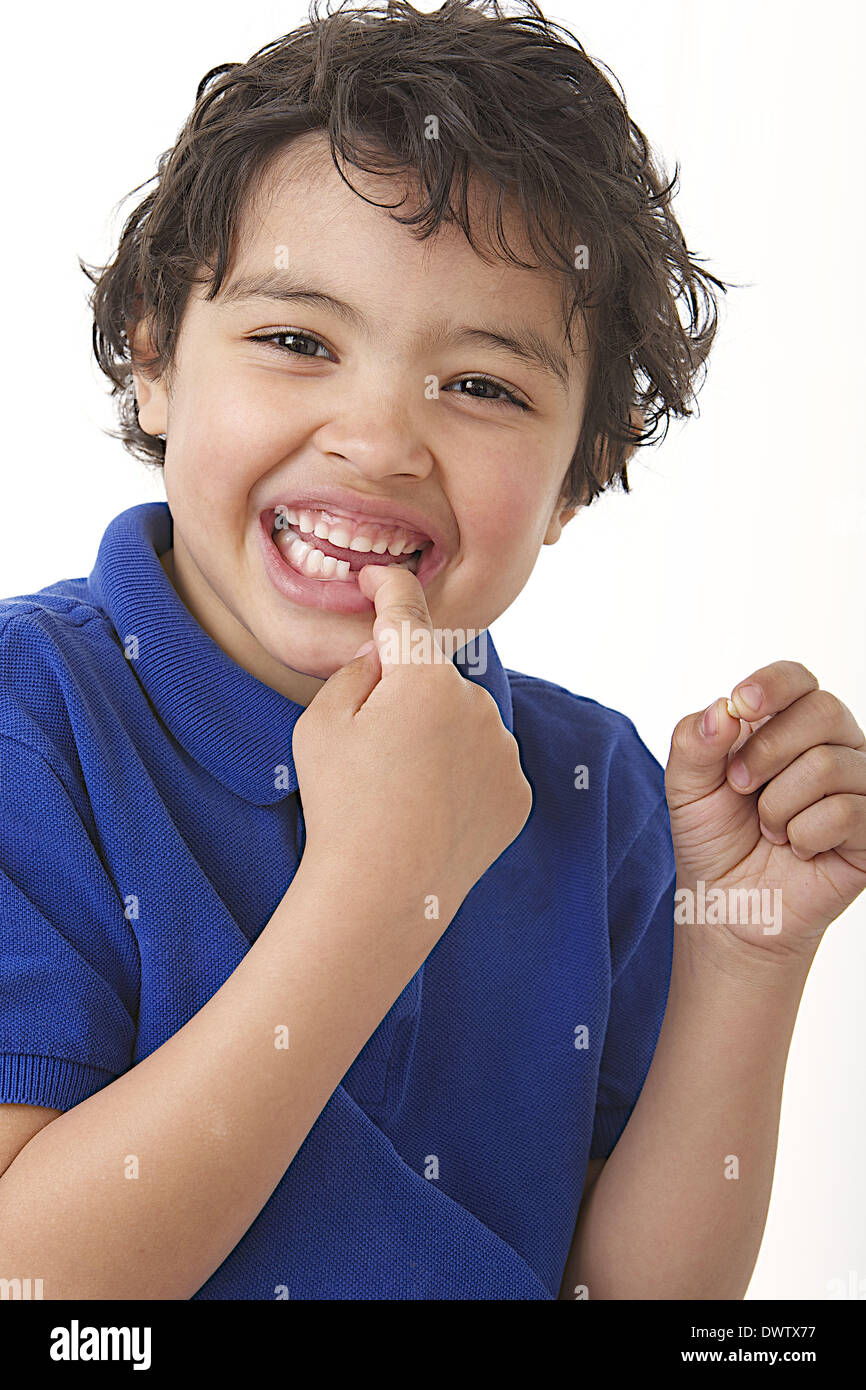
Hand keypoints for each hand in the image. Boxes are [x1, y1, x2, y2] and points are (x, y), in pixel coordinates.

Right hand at [292, 564, 532, 935]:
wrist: (382, 894)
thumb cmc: (339, 805)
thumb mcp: (320, 723)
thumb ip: (356, 670)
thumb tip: (387, 654)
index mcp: (424, 678)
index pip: (406, 612)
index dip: (388, 587)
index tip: (378, 576)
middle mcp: (476, 704)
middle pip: (434, 679)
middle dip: (406, 694)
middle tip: (369, 751)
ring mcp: (504, 751)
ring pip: (463, 724)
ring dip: (437, 738)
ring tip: (400, 794)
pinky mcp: (517, 792)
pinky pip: (484, 765)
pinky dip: (460, 777)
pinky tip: (430, 812)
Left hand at [665, 660, 865, 965]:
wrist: (728, 907)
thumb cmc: (715, 840)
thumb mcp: (686, 787)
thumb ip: (694, 742)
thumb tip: (722, 710)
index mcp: (789, 725)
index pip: (799, 678)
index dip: (773, 684)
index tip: (740, 704)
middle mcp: (833, 747)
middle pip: (823, 710)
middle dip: (767, 751)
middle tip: (739, 786)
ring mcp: (858, 787)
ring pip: (827, 764)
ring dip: (778, 805)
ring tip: (768, 829)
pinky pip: (845, 811)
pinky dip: (803, 835)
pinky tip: (797, 848)